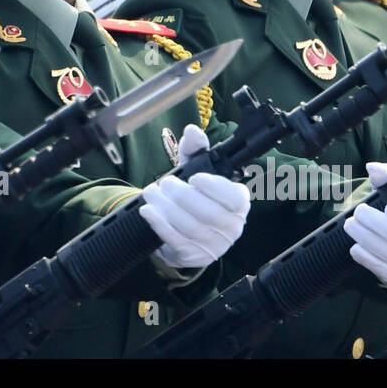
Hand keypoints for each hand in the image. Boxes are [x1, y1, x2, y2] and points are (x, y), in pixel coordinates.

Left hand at [142, 125, 250, 269]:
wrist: (182, 227)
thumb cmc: (194, 194)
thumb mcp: (195, 169)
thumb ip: (195, 150)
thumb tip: (192, 131)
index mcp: (238, 204)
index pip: (234, 199)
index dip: (214, 188)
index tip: (194, 178)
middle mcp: (231, 227)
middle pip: (209, 214)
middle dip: (183, 197)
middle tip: (165, 183)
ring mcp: (214, 246)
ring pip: (191, 228)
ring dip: (167, 209)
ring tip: (151, 192)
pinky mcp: (194, 256)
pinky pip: (177, 241)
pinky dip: (160, 224)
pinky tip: (148, 211)